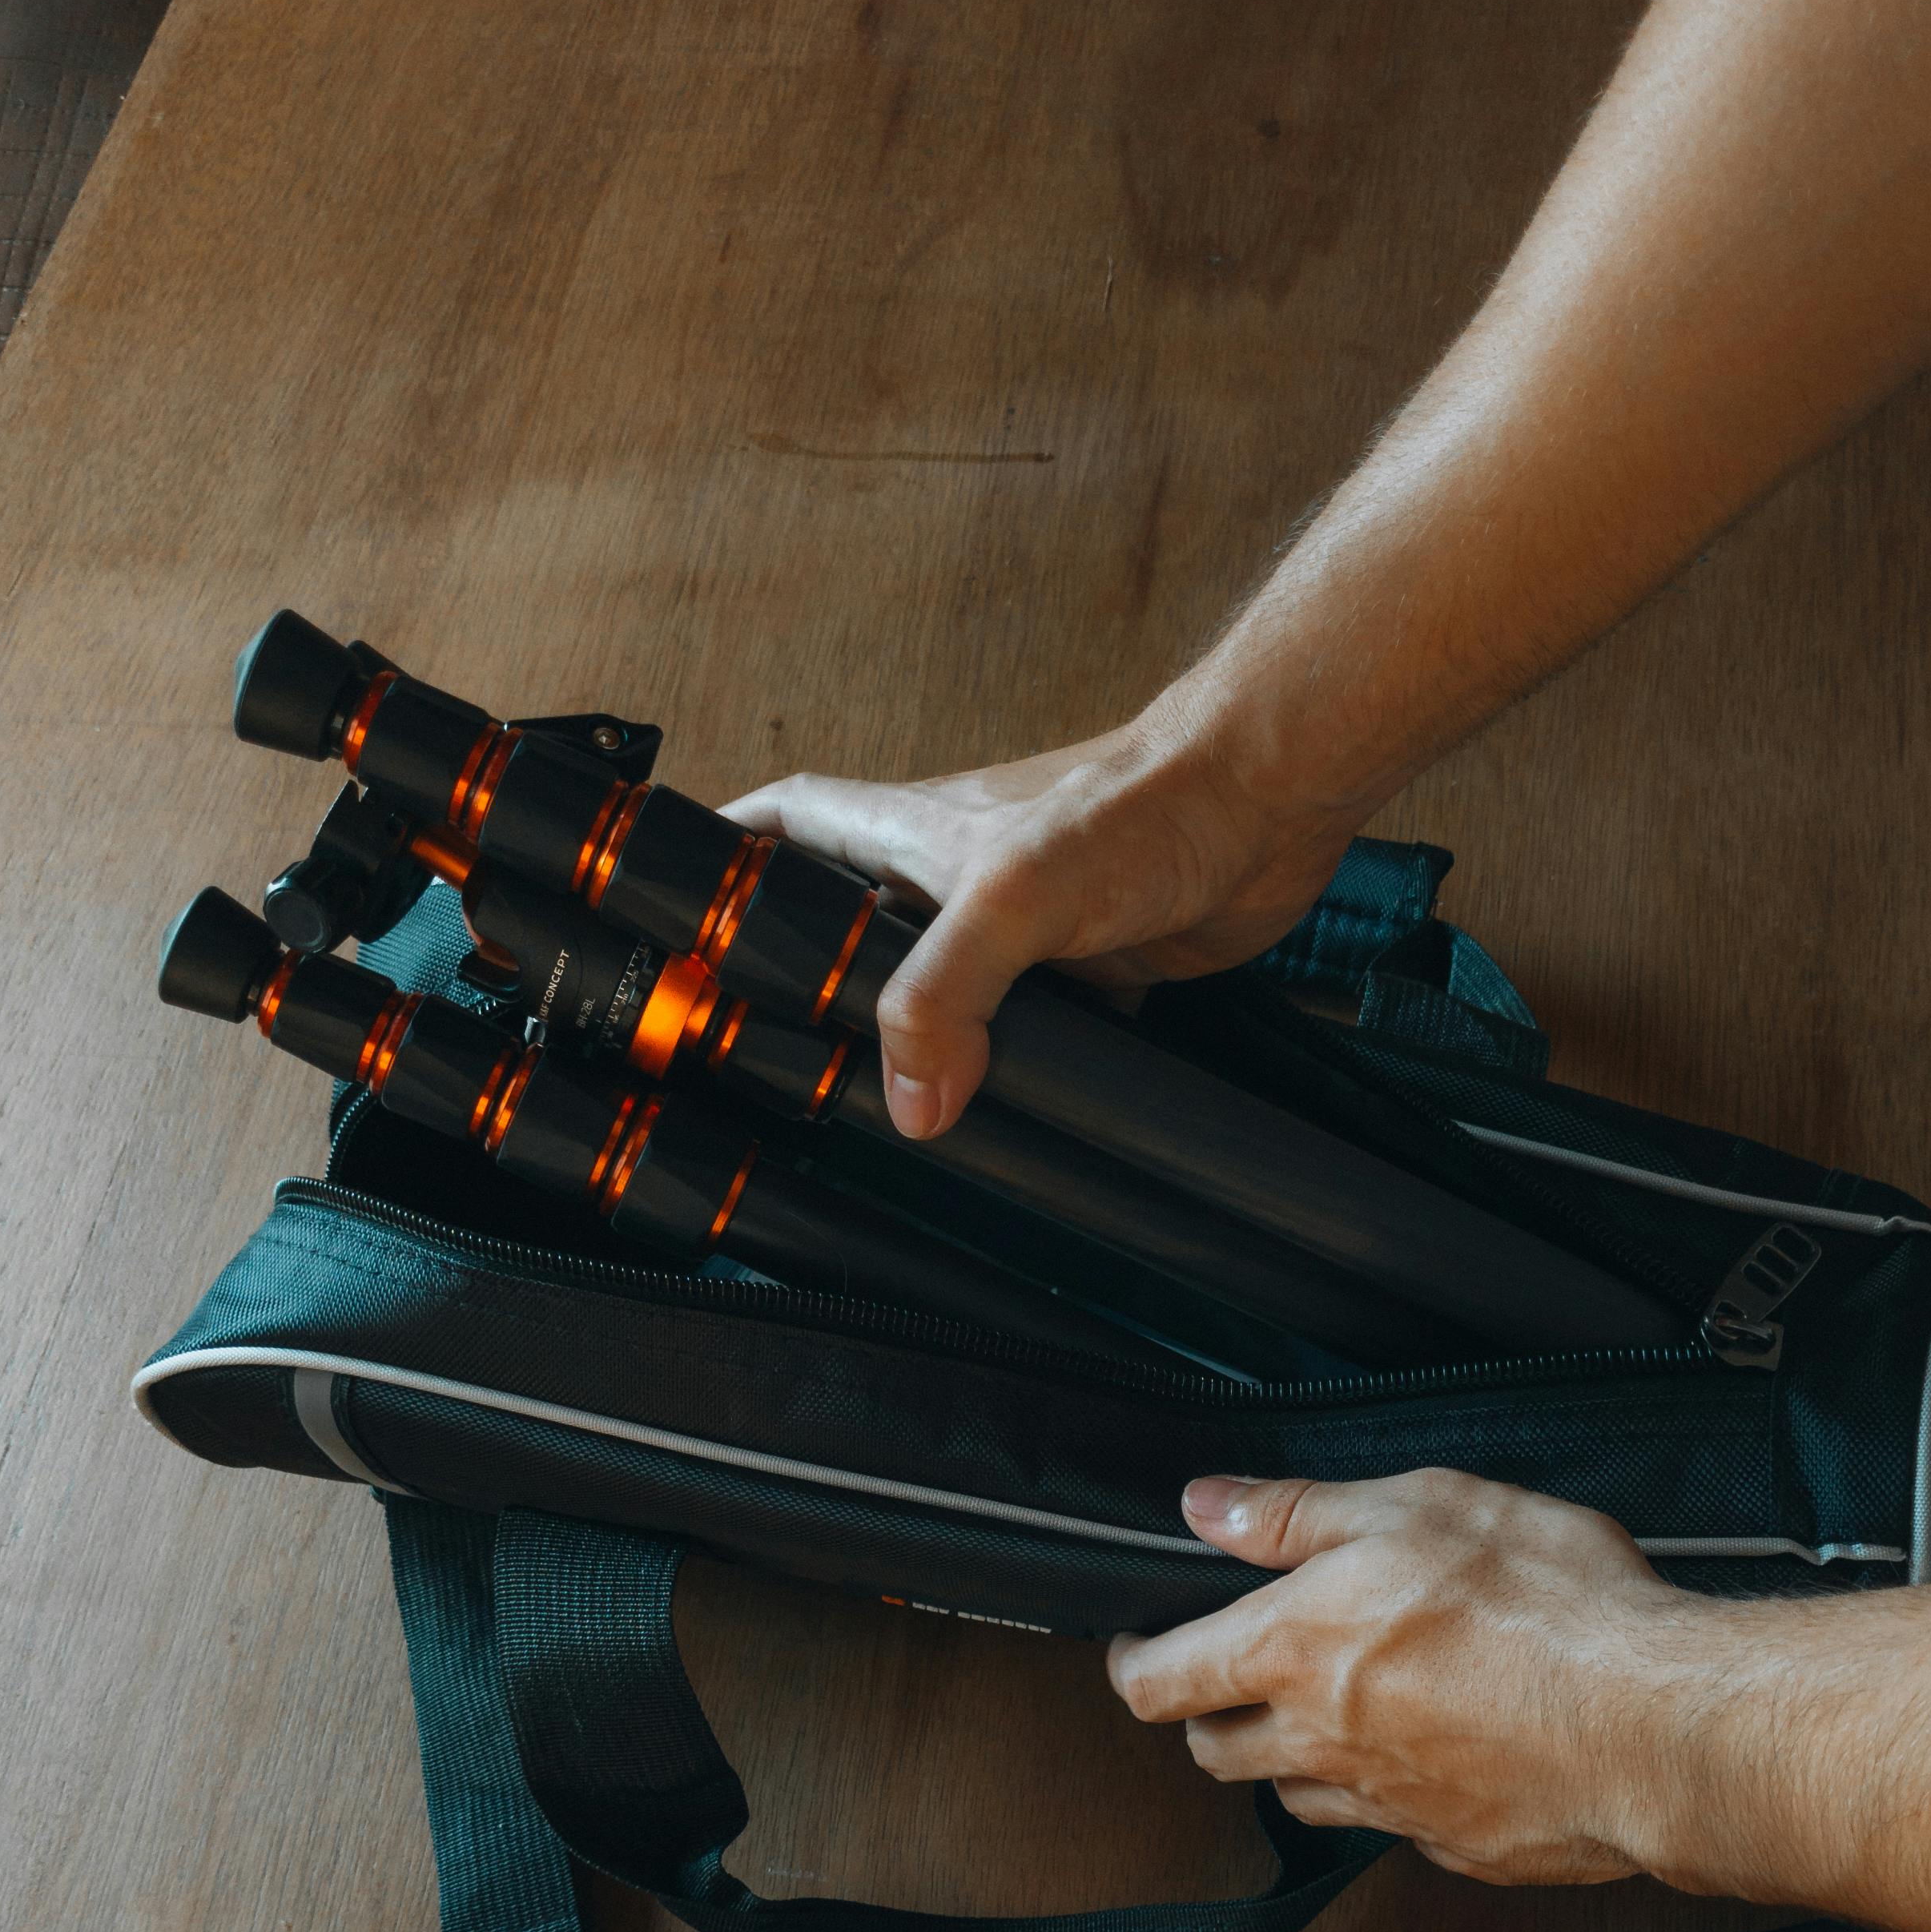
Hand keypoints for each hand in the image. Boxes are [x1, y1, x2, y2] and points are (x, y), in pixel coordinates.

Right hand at [723, 702, 1356, 1137]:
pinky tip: (992, 1128)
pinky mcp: (1085, 976)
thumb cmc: (1140, 806)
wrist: (1264, 803)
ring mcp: (1018, 932)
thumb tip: (907, 1104)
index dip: (717, 858)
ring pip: (937, 998)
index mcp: (903, 838)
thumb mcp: (1012, 894)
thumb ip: (942, 995)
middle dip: (799, 983)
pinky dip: (1006, 1080)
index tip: (666, 906)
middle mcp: (948, 880)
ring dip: (908, 1047)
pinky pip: (1025, 1040)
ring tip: (861, 1116)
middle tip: (754, 1055)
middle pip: (844, 929)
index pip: (779, 827)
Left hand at [1105, 1467, 1700, 1885]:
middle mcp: (1324, 1741)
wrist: (1659, 1726)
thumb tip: (1207, 1506)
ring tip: (1327, 1715)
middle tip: (1228, 1680)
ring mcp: (1388, 1805)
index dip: (1133, 1664)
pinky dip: (1387, 1795)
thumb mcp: (1419, 1508)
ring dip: (1291, 1760)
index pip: (1160, 1684)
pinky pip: (1389, 1827)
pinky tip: (1431, 1754)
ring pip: (1297, 1796)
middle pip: (1215, 1753)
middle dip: (1207, 1717)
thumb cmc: (1551, 1607)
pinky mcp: (1454, 1844)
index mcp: (1294, 1653)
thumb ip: (1298, 1513)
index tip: (1136, 1647)